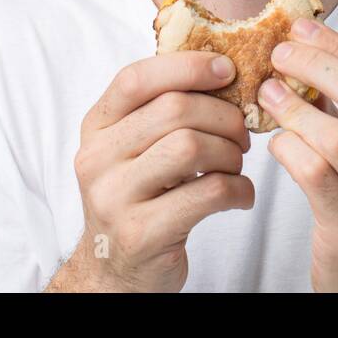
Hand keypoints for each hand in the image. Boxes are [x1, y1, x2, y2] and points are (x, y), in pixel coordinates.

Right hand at [64, 51, 253, 291]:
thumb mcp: (134, 148)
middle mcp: (96, 159)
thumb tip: (222, 68)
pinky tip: (240, 195)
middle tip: (241, 133)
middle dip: (223, 116)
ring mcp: (114, 198)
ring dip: (230, 153)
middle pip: (174, 110)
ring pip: (191, 147)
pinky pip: (208, 193)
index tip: (227, 69)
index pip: (135, 79)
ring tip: (236, 165)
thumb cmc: (140, 197)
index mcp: (95, 127)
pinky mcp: (142, 233)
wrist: (115, 270)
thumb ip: (160, 110)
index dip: (186, 67)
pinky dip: (239, 189)